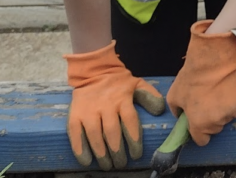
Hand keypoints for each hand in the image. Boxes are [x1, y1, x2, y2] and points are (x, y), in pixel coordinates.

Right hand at [65, 41, 165, 169]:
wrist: (94, 70)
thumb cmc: (119, 82)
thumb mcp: (137, 84)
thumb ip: (149, 96)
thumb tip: (160, 110)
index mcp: (123, 99)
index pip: (130, 122)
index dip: (134, 140)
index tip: (136, 155)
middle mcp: (106, 106)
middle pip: (112, 132)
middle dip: (118, 151)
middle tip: (121, 164)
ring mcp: (89, 111)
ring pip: (95, 135)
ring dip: (101, 154)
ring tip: (107, 165)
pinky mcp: (75, 115)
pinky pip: (76, 134)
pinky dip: (80, 149)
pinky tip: (87, 161)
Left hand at [166, 20, 235, 145]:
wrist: (213, 63)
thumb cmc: (191, 79)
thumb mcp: (174, 96)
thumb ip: (176, 110)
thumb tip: (180, 114)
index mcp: (198, 125)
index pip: (202, 141)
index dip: (199, 133)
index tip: (198, 123)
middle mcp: (215, 123)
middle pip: (214, 129)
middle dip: (210, 120)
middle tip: (206, 104)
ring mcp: (229, 114)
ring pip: (225, 119)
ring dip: (221, 112)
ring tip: (216, 96)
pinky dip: (232, 105)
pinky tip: (226, 93)